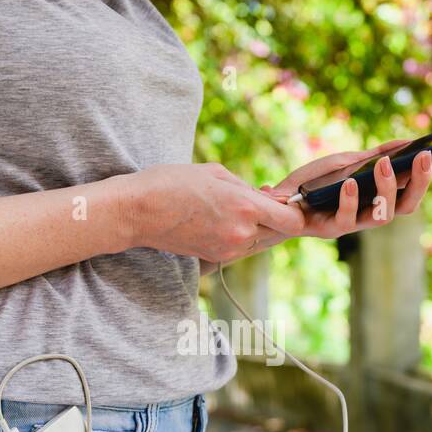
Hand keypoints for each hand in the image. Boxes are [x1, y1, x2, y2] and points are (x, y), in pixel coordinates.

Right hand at [122, 163, 304, 262]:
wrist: (137, 212)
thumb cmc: (171, 183)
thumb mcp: (216, 173)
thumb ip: (248, 188)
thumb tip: (269, 198)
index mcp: (245, 207)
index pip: (292, 221)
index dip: (294, 211)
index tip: (285, 202)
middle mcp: (241, 233)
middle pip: (279, 232)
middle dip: (275, 218)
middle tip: (261, 202)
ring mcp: (228, 250)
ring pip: (260, 241)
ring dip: (256, 227)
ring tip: (232, 209)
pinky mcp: (216, 258)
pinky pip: (241, 247)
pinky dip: (239, 235)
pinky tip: (219, 220)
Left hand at [266, 139, 431, 239]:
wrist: (276, 204)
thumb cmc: (313, 184)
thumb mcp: (346, 162)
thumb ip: (375, 155)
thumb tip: (407, 142)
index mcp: (382, 194)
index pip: (419, 180)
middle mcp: (374, 212)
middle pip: (409, 204)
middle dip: (421, 181)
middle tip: (426, 155)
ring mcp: (354, 222)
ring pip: (384, 215)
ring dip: (387, 188)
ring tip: (384, 164)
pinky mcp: (330, 229)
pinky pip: (346, 219)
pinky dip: (350, 200)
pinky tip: (349, 184)